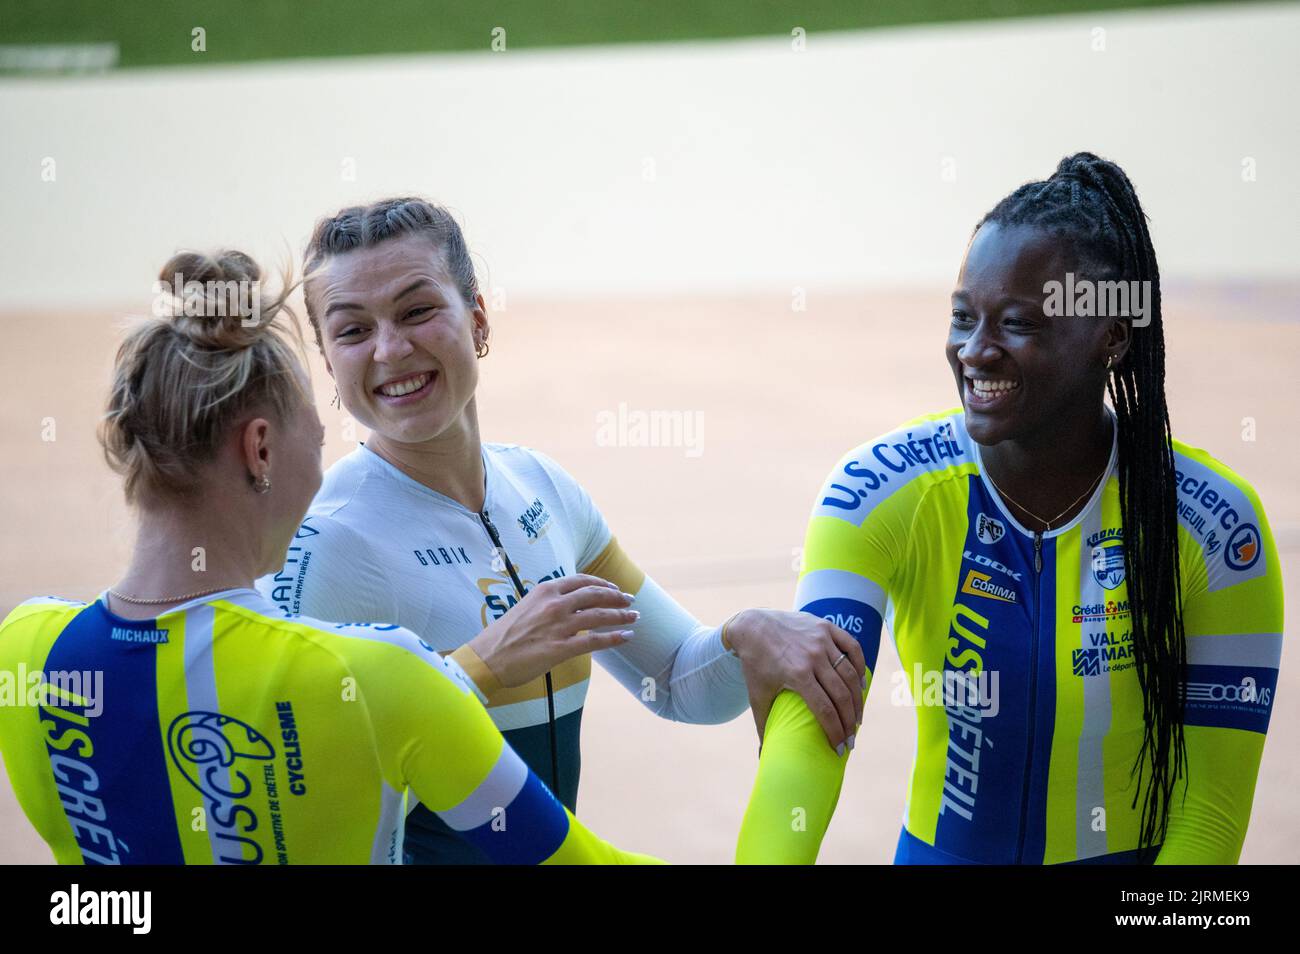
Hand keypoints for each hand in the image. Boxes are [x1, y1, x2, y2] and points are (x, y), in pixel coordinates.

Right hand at [467, 574, 639, 687]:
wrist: (486, 658)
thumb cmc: (502, 636)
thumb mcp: (525, 607)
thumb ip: (547, 604)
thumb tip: (568, 607)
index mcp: (545, 591)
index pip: (581, 581)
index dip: (602, 583)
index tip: (614, 588)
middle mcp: (554, 604)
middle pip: (595, 595)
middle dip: (617, 597)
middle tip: (630, 601)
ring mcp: (558, 625)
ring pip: (599, 615)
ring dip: (621, 615)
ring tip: (634, 617)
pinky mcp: (560, 648)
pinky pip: (595, 640)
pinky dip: (614, 638)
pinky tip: (626, 637)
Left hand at [726, 608, 866, 752]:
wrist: (752, 626)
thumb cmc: (755, 664)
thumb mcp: (757, 695)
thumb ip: (763, 726)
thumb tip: (763, 757)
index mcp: (797, 674)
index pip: (825, 709)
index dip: (836, 732)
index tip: (840, 748)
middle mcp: (812, 656)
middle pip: (841, 695)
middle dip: (850, 722)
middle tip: (852, 739)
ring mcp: (821, 640)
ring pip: (850, 674)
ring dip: (857, 699)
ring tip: (857, 718)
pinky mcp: (826, 627)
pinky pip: (852, 647)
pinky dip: (860, 666)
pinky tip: (860, 684)